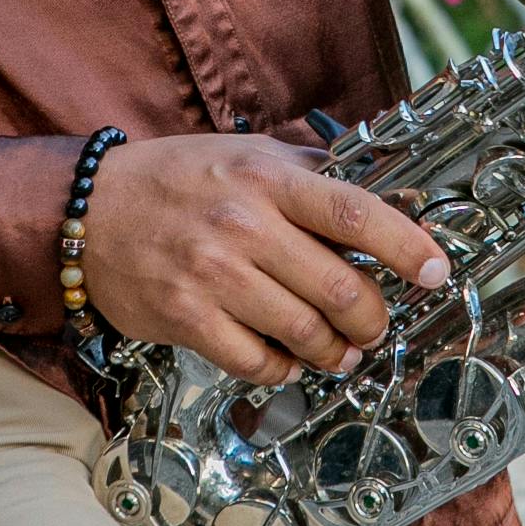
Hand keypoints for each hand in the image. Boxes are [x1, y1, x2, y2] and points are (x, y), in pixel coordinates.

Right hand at [81, 133, 450, 388]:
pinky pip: (257, 362)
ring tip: (339, 351)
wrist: (88, 210)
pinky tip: (286, 360)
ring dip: (334, 351)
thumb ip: (310, 176)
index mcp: (266, 178)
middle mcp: (242, 225)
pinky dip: (283, 370)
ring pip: (305, 332)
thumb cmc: (178, 180)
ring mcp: (213, 274)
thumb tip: (388, 194)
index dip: (406, 245)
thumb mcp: (245, 155)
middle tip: (375, 326)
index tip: (436, 269)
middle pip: (340, 287)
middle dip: (372, 318)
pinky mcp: (186, 318)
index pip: (354, 212)